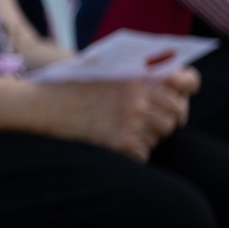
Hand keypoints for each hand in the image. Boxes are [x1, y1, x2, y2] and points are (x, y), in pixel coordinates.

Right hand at [42, 68, 196, 161]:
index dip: (184, 96)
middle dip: (167, 122)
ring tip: (125, 133)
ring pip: (160, 136)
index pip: (185, 85)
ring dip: (147, 138)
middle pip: (175, 117)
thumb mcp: (105, 73)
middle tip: (152, 126)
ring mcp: (130, 121)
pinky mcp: (121, 142)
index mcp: (137, 78)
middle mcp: (138, 99)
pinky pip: (144, 154)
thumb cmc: (70, 88)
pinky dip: (133, 153)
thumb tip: (170, 88)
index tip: (178, 105)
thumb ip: (136, 78)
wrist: (43, 107)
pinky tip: (115, 145)